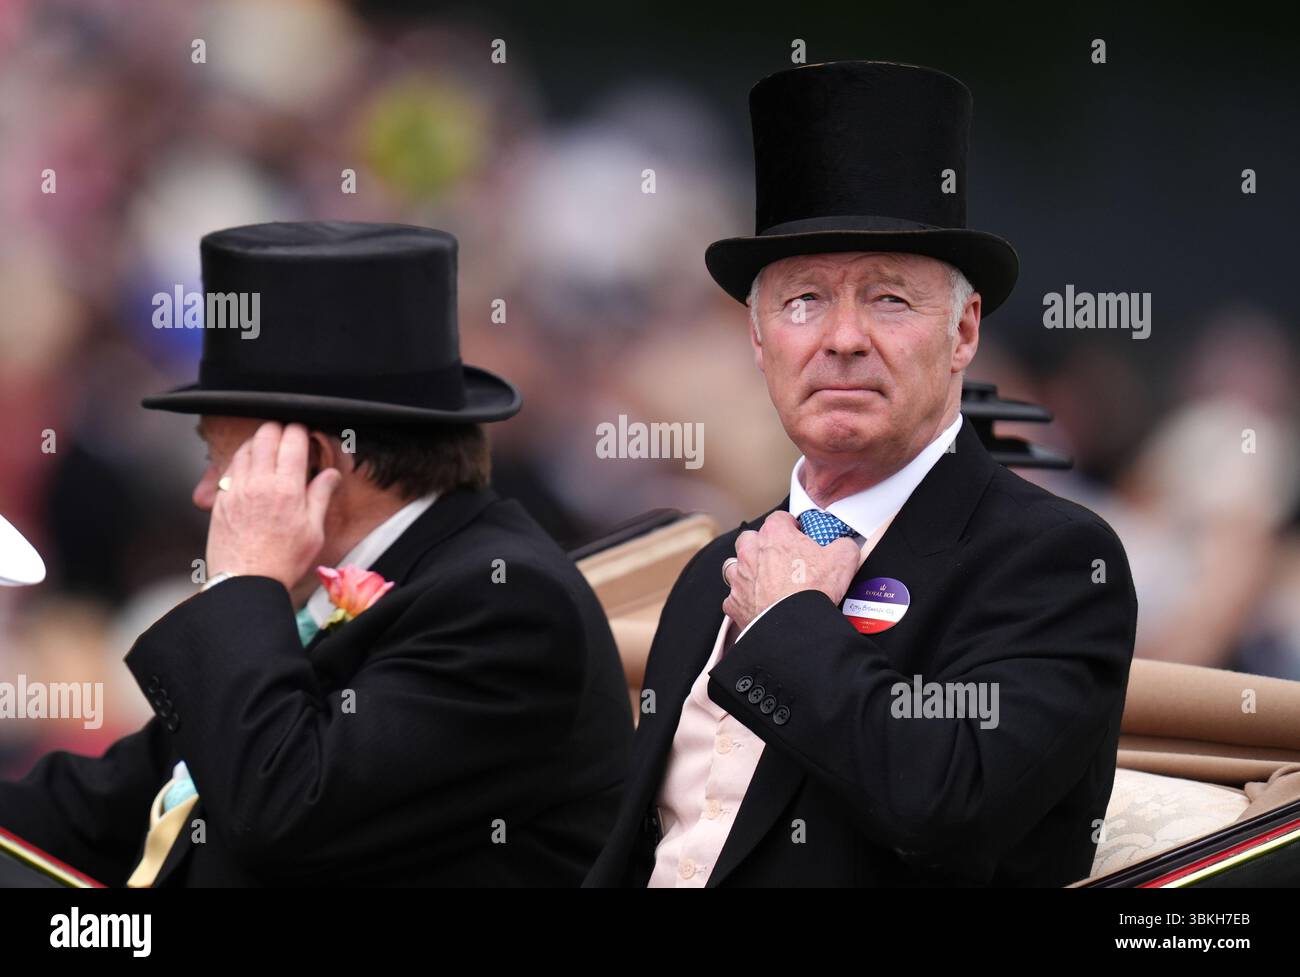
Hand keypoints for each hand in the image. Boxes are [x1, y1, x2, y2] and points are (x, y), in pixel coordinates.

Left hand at [204, 422, 341, 591]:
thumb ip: (321, 496)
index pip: (292, 441)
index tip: (304, 432)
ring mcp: (237, 489)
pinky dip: (241, 459)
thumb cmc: (283, 561)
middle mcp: (259, 483)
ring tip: (268, 446)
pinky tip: (249, 466)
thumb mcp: (314, 531)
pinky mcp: (221, 499)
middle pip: (266, 436)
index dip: (300, 430)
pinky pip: (230, 467)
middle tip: (287, 434)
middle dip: (278, 429)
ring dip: (259, 441)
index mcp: (287, 488)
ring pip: (245, 447)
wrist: (246, 582)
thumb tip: (331, 474)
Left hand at [722, 511, 858, 631]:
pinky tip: (758, 605)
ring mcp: (739, 577)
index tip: (798, 534)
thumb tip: (845, 545)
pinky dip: (744, 600)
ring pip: (736, 565)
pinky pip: (734, 597)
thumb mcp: (843, 559)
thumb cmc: (813, 590)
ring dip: (748, 570)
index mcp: (774, 535)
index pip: (779, 518)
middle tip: (780, 557)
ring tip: (766, 581)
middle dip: (762, 544)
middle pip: (750, 538)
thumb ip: (844, 545)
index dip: (790, 525)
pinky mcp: (734, 603)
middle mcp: (751, 552)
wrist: (794, 626)